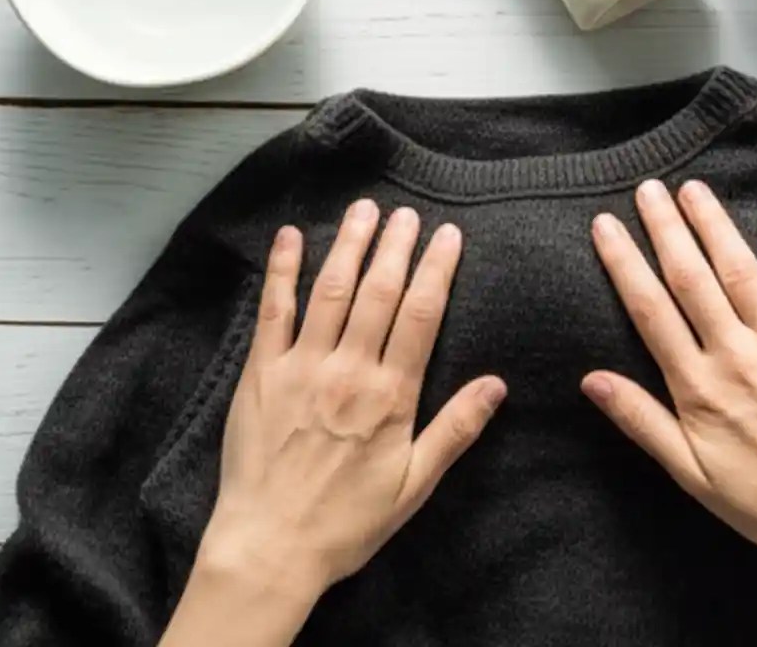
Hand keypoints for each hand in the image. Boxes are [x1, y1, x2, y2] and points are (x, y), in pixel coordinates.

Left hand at [167, 202, 504, 645]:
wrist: (270, 547)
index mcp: (390, 396)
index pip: (422, 316)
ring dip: (349, 245)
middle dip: (396, 247)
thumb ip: (455, 430)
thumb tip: (496, 385)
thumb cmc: (346, 523)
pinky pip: (273, 312)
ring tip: (364, 210)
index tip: (448, 236)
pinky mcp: (260, 374)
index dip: (437, 270)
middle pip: (378, 292)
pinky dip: (282, 271)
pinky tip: (291, 237)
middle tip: (407, 213)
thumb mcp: (414, 485)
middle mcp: (348, 371)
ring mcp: (301, 368)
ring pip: (330, 290)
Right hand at [582, 179, 756, 560]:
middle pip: (691, 277)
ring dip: (715, 225)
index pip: (650, 309)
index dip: (624, 262)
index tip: (606, 225)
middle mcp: (736, 354)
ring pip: (741, 270)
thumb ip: (641, 421)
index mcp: (698, 386)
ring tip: (692, 188)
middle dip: (666, 228)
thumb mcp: (690, 473)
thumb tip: (591, 381)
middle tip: (647, 188)